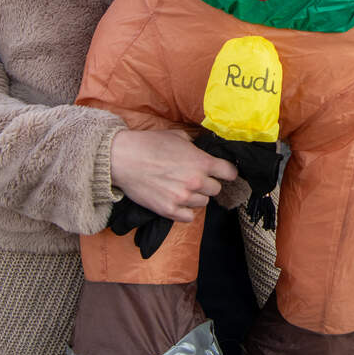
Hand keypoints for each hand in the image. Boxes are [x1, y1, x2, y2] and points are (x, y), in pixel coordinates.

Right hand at [110, 129, 238, 223]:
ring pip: (202, 203)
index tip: (224, 173)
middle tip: (195, 179)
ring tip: (182, 188)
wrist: (124, 158)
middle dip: (208, 184)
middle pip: (216, 190)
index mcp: (202, 162)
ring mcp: (183, 197)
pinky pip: (188, 217)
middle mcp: (196, 181)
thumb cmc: (150, 144)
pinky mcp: (169, 210)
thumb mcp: (178, 136)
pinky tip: (177, 201)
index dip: (228, 172)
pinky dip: (185, 211)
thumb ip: (195, 146)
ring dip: (196, 197)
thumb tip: (201, 149)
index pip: (230, 173)